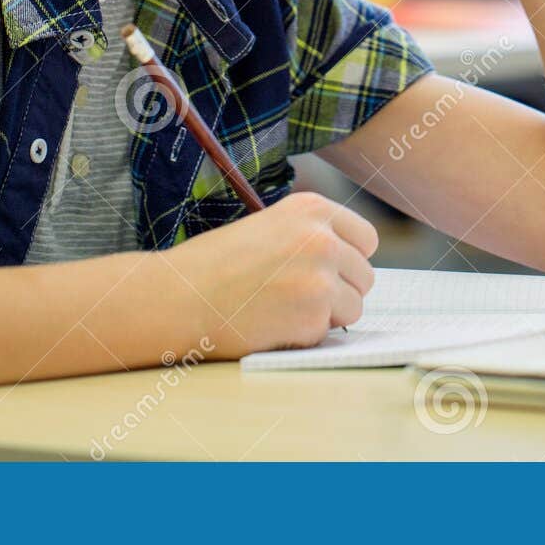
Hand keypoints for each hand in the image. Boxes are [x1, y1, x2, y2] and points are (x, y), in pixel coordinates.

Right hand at [166, 191, 377, 355]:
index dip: (348, 259)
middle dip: (340, 290)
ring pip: (354, 307)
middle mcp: (322, 238)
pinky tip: (271, 324)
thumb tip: (350, 263)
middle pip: (365, 276)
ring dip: (326, 315)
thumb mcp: (268, 227)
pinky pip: (327, 333)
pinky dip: (305, 335)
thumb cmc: (214, 264)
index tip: (327, 270)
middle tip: (297, 295)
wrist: (179, 297)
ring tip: (283, 309)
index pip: (366, 239)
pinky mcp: (312, 317)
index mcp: (312, 208)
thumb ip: (311, 237)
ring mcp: (320, 278)